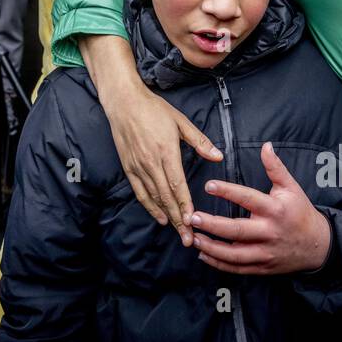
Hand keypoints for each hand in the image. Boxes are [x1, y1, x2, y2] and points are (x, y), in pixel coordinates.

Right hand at [102, 81, 222, 245]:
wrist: (123, 102)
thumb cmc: (154, 109)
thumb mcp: (181, 121)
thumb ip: (200, 141)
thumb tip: (218, 156)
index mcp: (167, 152)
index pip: (178, 185)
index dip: (185, 205)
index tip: (193, 221)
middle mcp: (151, 163)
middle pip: (166, 197)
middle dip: (178, 220)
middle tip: (188, 239)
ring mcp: (138, 167)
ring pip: (154, 198)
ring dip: (167, 217)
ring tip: (178, 232)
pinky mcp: (129, 167)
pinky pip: (140, 192)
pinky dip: (150, 206)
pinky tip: (160, 217)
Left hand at [190, 142, 331, 274]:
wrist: (319, 246)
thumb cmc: (301, 213)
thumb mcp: (292, 187)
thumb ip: (275, 167)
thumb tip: (265, 145)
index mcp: (275, 210)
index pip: (248, 199)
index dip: (228, 192)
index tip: (208, 185)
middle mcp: (269, 232)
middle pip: (237, 231)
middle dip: (213, 225)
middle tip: (192, 218)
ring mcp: (265, 252)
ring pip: (235, 255)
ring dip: (212, 248)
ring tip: (194, 238)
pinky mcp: (263, 267)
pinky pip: (238, 268)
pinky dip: (219, 264)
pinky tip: (204, 255)